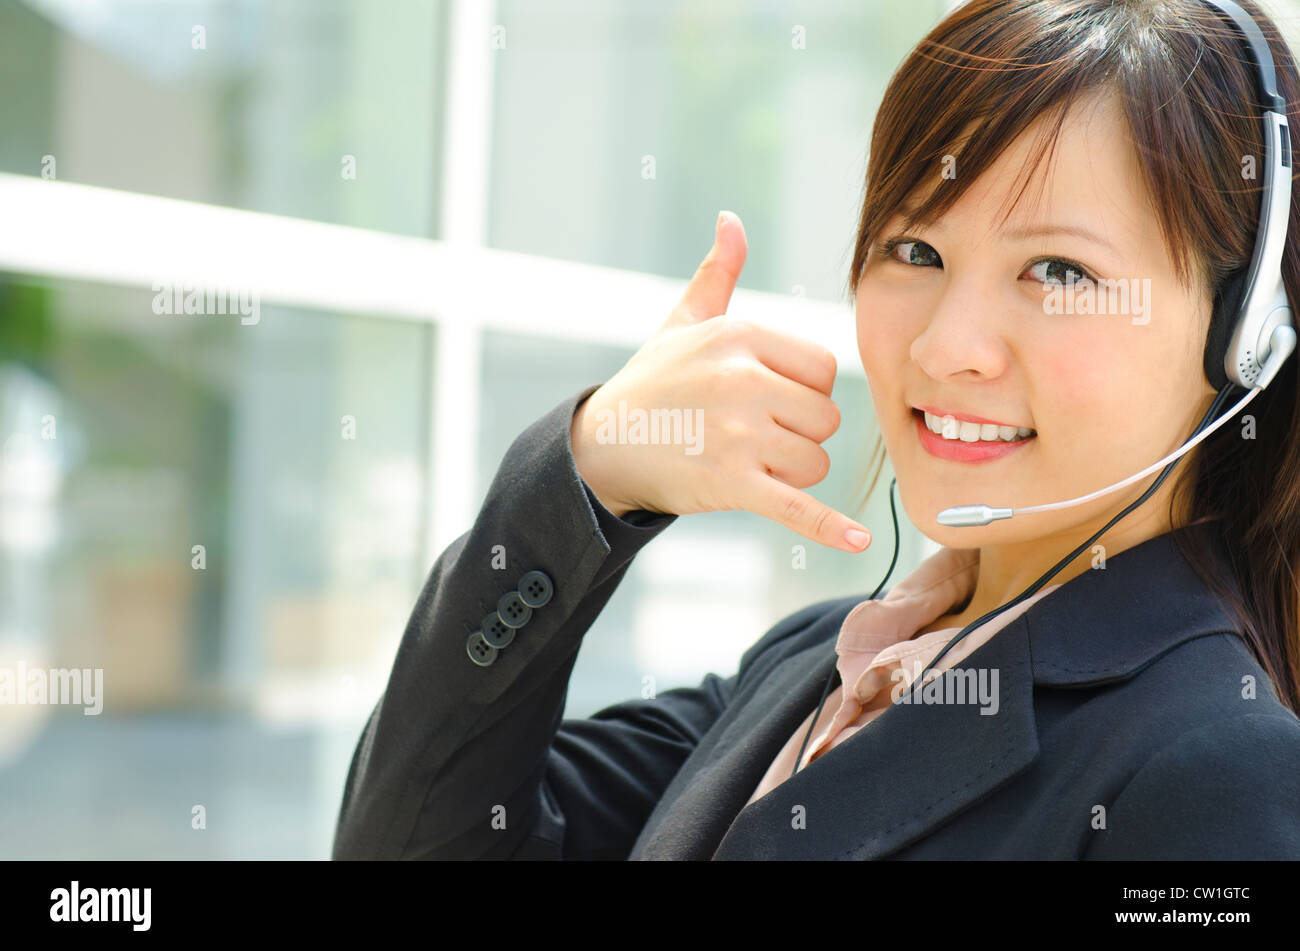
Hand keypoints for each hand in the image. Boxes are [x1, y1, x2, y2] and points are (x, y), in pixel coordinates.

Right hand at [570, 210, 871, 553]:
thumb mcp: (683, 322)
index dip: (801, 392)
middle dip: (797, 434)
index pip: (823, 369)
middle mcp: (742, 380)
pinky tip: (858, 542)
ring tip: (743, 461)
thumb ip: (717, 272)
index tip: (763, 399)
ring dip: (790, 472)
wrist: (602, 446)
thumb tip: (731, 220)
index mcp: (740, 336)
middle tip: (748, 435)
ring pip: (814, 461)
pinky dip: (828, 527)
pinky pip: (796, 506)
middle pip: (824, 418)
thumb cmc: (652, 382)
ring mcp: (738, 433)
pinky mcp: (732, 483)